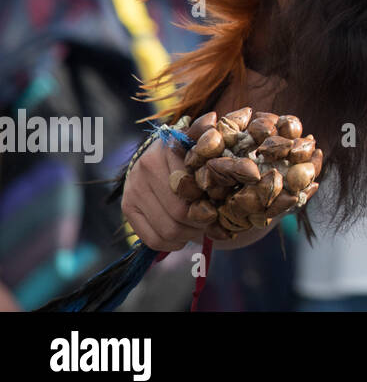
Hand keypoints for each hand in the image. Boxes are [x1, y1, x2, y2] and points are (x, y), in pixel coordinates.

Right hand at [122, 137, 231, 251]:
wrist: (158, 156)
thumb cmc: (190, 152)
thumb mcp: (203, 144)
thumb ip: (213, 143)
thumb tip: (225, 136)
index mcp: (169, 147)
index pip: (195, 186)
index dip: (213, 201)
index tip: (223, 207)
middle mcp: (147, 166)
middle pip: (181, 212)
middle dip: (203, 223)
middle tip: (214, 222)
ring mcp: (134, 188)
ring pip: (168, 229)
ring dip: (190, 235)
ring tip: (200, 228)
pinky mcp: (127, 208)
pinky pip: (152, 239)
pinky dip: (172, 244)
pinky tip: (182, 236)